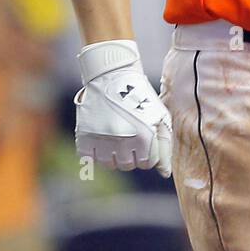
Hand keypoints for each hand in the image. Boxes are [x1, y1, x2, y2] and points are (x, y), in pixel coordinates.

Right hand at [75, 39, 171, 176]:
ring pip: (110, 164)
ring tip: (116, 136)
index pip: (147, 163)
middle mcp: (123, 141)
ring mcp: (102, 140)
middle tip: (130, 136)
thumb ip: (164, 146)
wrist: (112, 76)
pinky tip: (102, 137)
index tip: (144, 139)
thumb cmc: (140, 98)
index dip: (147, 152)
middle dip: (131, 154)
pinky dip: (95, 152)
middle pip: (128, 166)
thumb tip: (165, 174)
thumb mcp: (159, 116)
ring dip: (114, 155)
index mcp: (144, 136)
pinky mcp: (84, 137)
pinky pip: (89, 159)